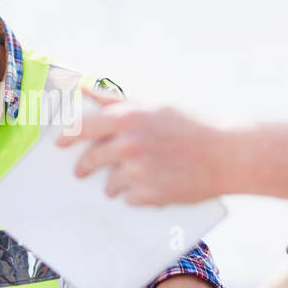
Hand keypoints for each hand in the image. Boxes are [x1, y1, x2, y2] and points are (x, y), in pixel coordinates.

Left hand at [59, 91, 225, 205]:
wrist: (228, 155)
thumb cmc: (191, 126)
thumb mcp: (154, 107)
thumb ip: (115, 101)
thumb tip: (84, 88)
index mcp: (127, 118)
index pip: (80, 128)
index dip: (66, 138)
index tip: (59, 144)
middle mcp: (127, 144)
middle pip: (91, 160)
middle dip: (86, 166)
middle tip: (84, 170)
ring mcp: (137, 172)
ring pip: (109, 184)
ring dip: (116, 183)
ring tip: (140, 175)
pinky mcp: (148, 195)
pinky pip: (128, 199)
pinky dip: (139, 195)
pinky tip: (157, 184)